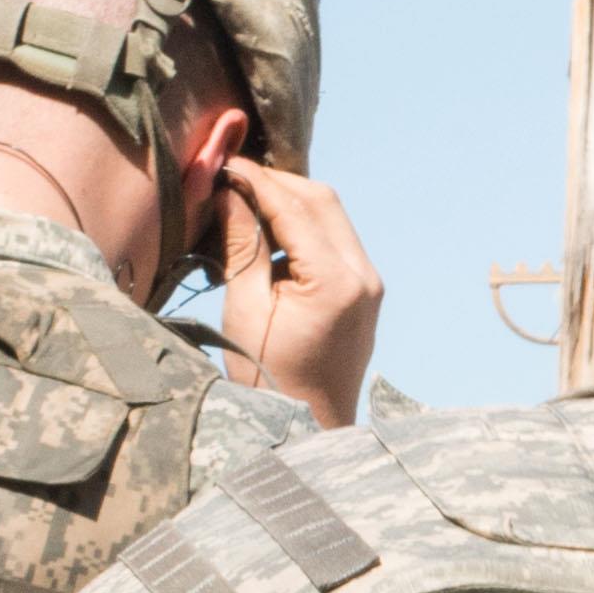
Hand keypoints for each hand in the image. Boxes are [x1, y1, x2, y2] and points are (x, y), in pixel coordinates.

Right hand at [214, 155, 383, 416]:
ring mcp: (371, 284)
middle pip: (322, 201)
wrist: (309, 429)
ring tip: (242, 202)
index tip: (222, 162)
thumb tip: (228, 189)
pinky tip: (266, 233)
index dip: (255, 179)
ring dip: (289, 202)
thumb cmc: (269, 378)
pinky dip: (302, 227)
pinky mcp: (366, 292)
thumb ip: (241, 244)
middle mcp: (365, 276)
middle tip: (231, 177)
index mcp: (337, 282)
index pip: (295, 207)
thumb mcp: (245, 308)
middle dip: (276, 183)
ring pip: (331, 216)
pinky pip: (335, 241)